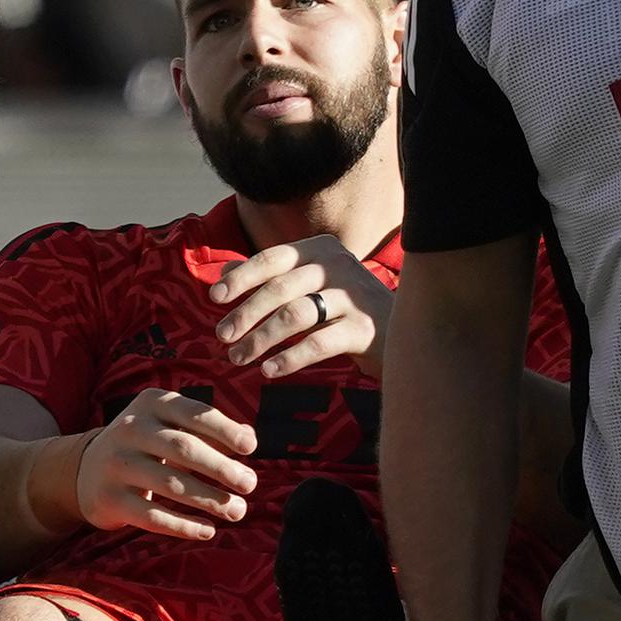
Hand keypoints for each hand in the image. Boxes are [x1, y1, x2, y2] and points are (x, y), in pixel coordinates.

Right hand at [73, 389, 256, 538]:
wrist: (86, 469)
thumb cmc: (146, 444)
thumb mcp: (170, 425)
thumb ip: (209, 429)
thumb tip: (250, 438)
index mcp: (151, 403)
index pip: (193, 414)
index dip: (224, 430)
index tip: (251, 448)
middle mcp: (130, 428)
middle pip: (183, 449)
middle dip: (221, 468)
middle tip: (250, 484)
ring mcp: (116, 464)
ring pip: (170, 484)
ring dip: (209, 500)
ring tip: (237, 511)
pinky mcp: (109, 498)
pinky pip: (152, 516)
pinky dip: (183, 526)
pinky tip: (208, 530)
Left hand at [210, 235, 392, 379]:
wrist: (405, 331)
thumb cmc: (346, 307)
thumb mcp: (310, 284)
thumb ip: (271, 276)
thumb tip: (223, 271)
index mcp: (321, 249)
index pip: (272, 258)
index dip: (241, 277)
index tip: (215, 298)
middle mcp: (338, 265)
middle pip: (280, 288)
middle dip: (246, 314)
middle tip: (223, 337)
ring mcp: (354, 296)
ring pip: (296, 315)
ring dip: (261, 339)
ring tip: (240, 358)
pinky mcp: (366, 329)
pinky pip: (318, 343)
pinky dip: (290, 358)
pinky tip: (270, 371)